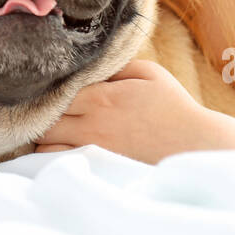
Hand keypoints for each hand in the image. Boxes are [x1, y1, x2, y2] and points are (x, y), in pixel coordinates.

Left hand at [33, 59, 221, 164]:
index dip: (48, 91)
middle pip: (43, 120)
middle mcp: (91, 124)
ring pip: (45, 145)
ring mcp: (92, 150)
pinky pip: (60, 164)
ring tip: (53, 130)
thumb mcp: (148, 73)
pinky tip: (61, 149)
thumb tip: (89, 65)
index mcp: (100, 97)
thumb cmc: (173, 106)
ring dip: (44, 137)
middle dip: (41, 114)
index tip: (50, 88)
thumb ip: (114, 66)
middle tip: (47, 110)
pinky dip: (52, 157)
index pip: (53, 92)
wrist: (193, 145)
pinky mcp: (97, 169)